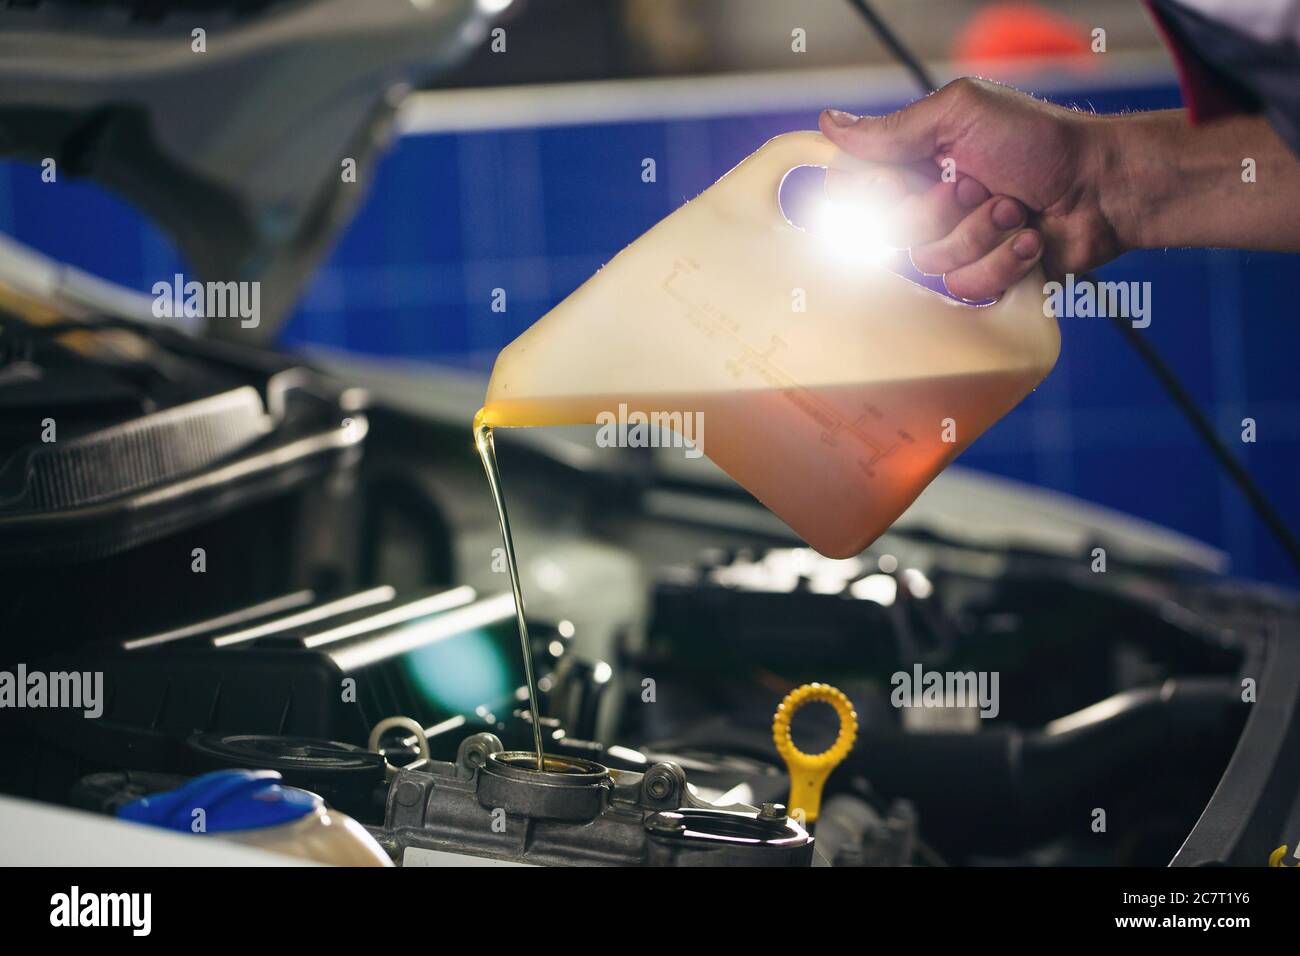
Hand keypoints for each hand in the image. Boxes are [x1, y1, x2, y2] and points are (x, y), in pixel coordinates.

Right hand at [820, 77, 1125, 299]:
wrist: (1103, 188)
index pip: (851, 187)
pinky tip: (1029, 239)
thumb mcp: (961, 115)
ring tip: (1015, 209)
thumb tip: (828, 124)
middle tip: (980, 185)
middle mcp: (924, 200)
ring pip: (926, 263)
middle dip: (939, 210)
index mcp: (912, 159)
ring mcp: (951, 241)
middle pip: (886, 230)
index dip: (875, 191)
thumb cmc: (1040, 141)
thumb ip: (893, 129)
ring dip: (980, 234)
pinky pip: (963, 287)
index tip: (908, 177)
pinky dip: (1004, 261)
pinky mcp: (980, 275)